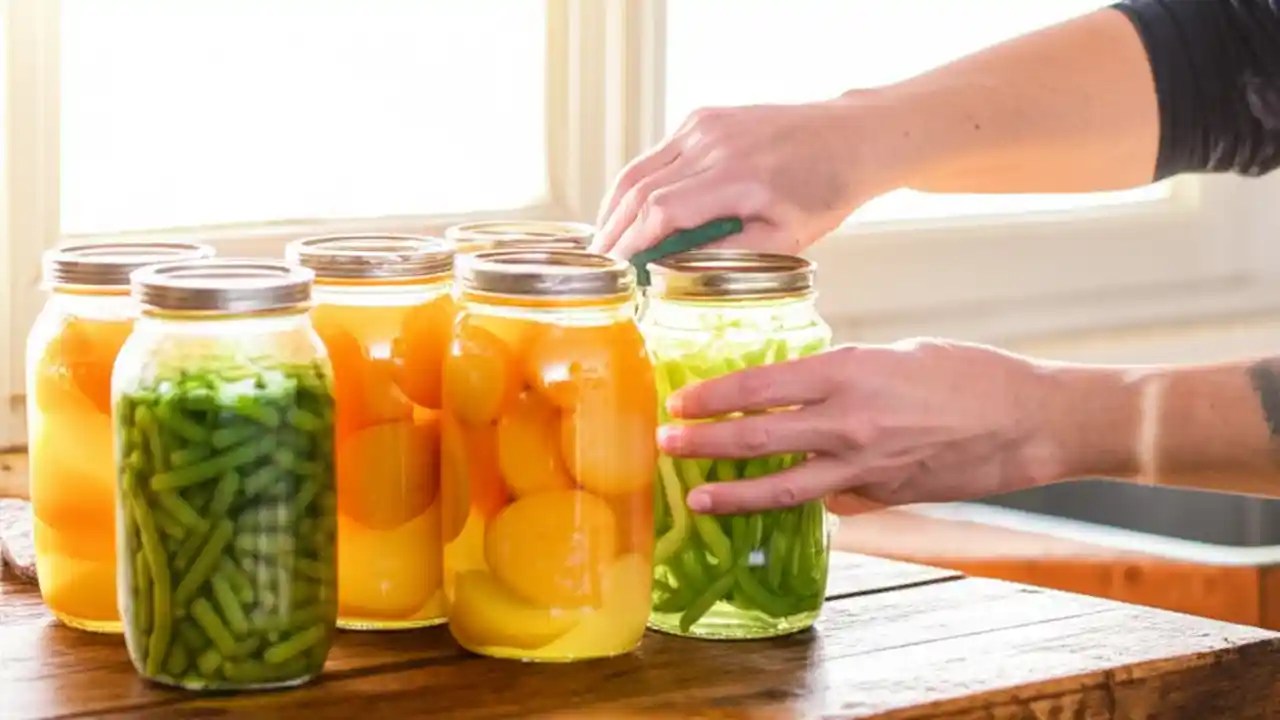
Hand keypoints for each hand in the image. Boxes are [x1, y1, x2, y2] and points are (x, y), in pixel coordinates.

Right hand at [589, 97, 900, 258]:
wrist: (849, 137)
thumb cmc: (824, 191)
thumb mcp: (786, 238)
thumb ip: (728, 253)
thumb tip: (676, 270)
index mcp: (736, 177)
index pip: (662, 211)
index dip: (633, 243)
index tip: (618, 271)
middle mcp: (713, 144)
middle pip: (640, 190)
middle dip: (614, 230)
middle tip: (602, 264)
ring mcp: (704, 126)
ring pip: (640, 169)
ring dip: (615, 207)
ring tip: (607, 241)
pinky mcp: (703, 118)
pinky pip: (657, 155)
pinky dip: (638, 184)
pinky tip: (632, 211)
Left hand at [659, 340, 1073, 514]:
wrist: (1030, 421)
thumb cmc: (969, 374)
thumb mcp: (897, 355)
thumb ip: (845, 377)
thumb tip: (805, 397)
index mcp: (850, 371)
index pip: (763, 387)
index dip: (715, 397)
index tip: (681, 402)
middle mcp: (849, 422)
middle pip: (759, 439)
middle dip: (705, 444)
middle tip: (666, 445)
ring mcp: (865, 466)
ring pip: (784, 485)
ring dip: (734, 492)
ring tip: (698, 497)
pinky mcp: (882, 495)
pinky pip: (828, 498)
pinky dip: (796, 499)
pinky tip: (770, 501)